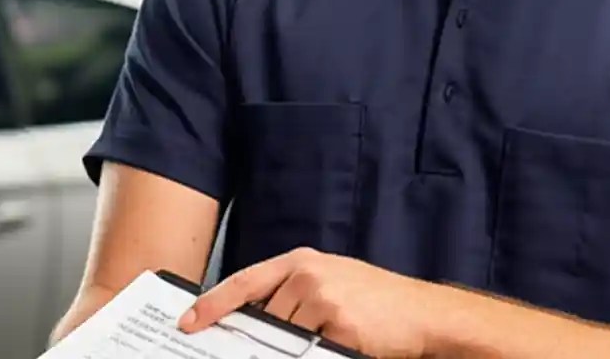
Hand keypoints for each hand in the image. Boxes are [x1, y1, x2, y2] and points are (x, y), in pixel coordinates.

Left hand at [177, 248, 441, 357]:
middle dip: (264, 337)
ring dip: (298, 347)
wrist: (421, 312)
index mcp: (300, 261)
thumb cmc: (375, 299)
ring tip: (332, 335)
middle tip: (267, 345)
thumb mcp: (330, 281)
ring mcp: (324, 300)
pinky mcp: (340, 327)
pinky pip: (311, 353)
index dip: (212, 303)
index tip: (188, 322)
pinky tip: (342, 343)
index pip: (243, 281)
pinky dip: (319, 354)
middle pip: (264, 317)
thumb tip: (253, 319)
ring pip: (285, 338)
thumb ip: (292, 293)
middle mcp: (308, 276)